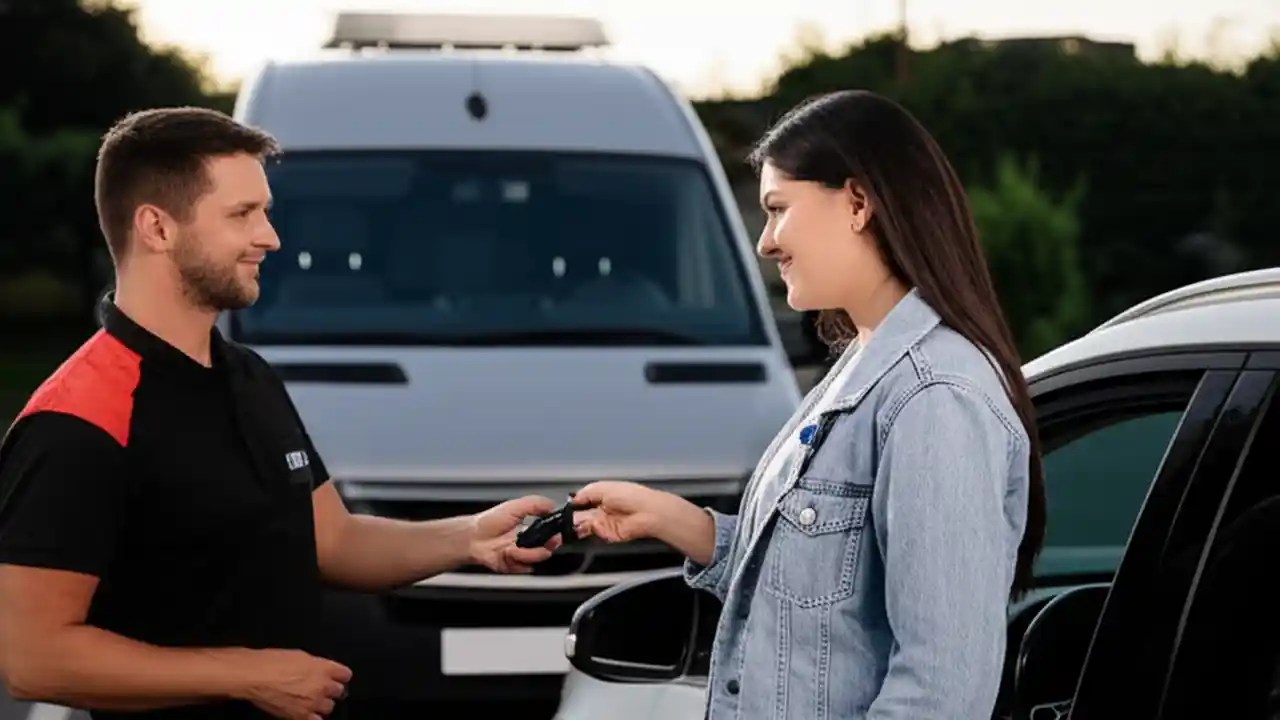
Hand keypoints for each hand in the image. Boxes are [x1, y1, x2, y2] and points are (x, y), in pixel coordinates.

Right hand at [234, 648, 351, 719]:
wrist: (254, 677)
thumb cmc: (271, 662)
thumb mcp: (300, 656)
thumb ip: (316, 664)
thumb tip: (322, 669)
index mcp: (324, 668)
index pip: (345, 674)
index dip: (339, 676)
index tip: (337, 677)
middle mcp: (322, 686)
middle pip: (339, 691)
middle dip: (330, 690)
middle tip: (320, 688)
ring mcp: (313, 703)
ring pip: (328, 707)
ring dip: (321, 704)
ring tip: (310, 700)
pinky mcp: (301, 717)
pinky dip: (312, 717)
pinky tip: (305, 712)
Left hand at [469, 495, 562, 572]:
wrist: (473, 537)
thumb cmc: (489, 521)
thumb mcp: (515, 506)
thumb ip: (536, 504)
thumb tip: (552, 505)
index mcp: (529, 528)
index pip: (550, 533)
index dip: (556, 534)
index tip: (557, 534)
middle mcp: (527, 542)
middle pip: (548, 548)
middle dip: (548, 546)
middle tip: (546, 543)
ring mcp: (521, 555)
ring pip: (537, 558)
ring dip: (528, 553)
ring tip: (515, 547)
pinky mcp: (514, 566)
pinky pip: (524, 568)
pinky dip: (518, 562)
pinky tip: (509, 554)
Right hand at [570, 480, 671, 543]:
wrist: (646, 513)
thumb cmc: (629, 495)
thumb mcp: (604, 488)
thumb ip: (586, 493)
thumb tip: (572, 498)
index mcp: (601, 494)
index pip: (582, 499)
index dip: (572, 502)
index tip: (560, 506)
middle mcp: (600, 508)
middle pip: (579, 512)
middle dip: (569, 514)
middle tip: (558, 518)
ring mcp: (601, 522)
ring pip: (581, 523)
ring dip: (571, 524)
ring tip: (561, 524)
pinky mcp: (604, 534)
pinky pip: (588, 532)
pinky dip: (578, 531)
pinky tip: (570, 529)